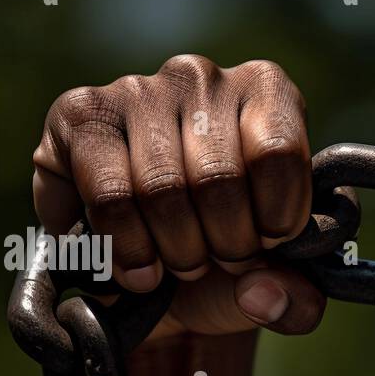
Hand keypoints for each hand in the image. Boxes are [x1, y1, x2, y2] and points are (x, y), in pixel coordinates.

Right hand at [33, 54, 323, 342]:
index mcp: (265, 92)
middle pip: (218, 178)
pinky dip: (125, 249)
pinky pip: (109, 195)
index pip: (278, 153)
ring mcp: (135, 90)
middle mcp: (200, 77)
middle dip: (221, 246)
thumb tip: (262, 292)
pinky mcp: (78, 116)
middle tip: (215, 263)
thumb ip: (296, 298)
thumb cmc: (227, 265)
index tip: (266, 243)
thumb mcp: (276, 286)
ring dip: (172, 252)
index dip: (274, 219)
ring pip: (161, 189)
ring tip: (175, 266)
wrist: (159, 290)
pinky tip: (135, 268)